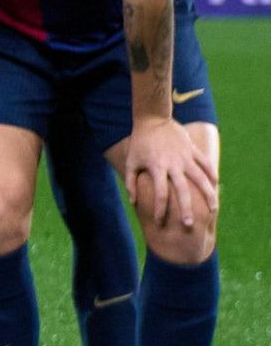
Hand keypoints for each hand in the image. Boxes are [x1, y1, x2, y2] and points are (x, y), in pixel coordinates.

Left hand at [120, 116, 217, 235]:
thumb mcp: (131, 162)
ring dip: (208, 195)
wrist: (152, 119)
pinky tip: (216, 186)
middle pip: (182, 190)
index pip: (159, 193)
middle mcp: (172, 164)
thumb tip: (132, 202)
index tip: (159, 222)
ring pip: (200, 178)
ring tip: (213, 209)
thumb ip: (130, 182)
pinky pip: (205, 163)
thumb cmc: (140, 143)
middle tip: (189, 225)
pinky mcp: (193, 149)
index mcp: (156, 167)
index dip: (159, 209)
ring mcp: (185, 156)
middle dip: (186, 209)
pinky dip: (212, 174)